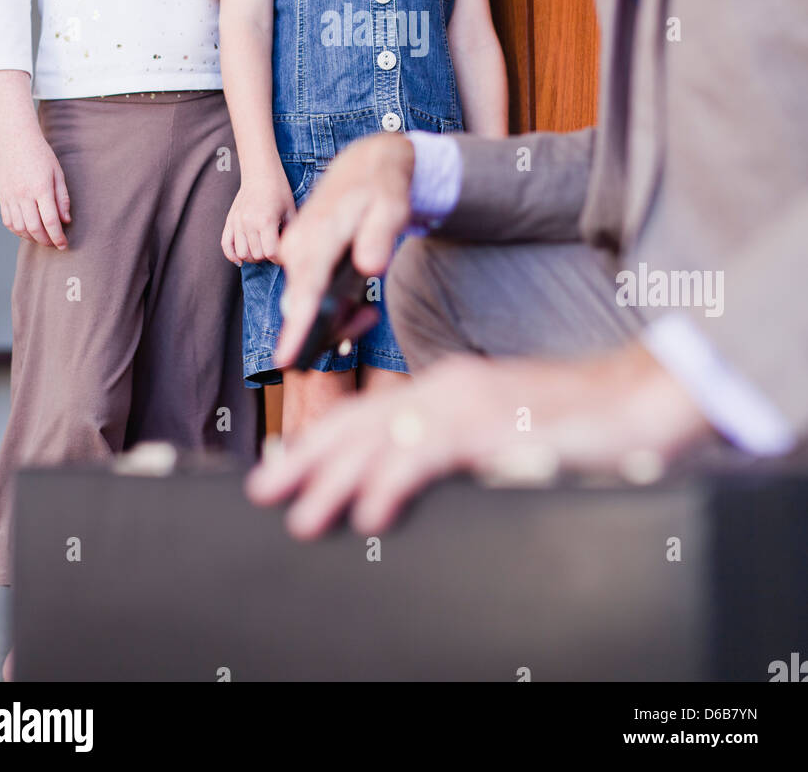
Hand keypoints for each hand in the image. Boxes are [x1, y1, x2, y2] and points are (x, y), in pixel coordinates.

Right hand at [0, 130, 70, 248]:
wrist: (16, 140)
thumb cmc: (41, 155)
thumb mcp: (58, 173)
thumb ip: (62, 198)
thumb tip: (66, 221)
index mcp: (41, 188)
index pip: (50, 220)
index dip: (58, 237)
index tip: (64, 245)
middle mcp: (24, 194)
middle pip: (34, 228)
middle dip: (46, 241)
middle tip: (55, 244)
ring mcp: (10, 196)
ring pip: (19, 228)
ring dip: (32, 238)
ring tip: (42, 238)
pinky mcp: (2, 197)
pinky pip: (8, 221)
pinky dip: (17, 231)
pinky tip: (27, 231)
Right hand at [222, 165, 297, 264]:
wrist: (260, 173)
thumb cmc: (279, 190)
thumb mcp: (291, 210)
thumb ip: (290, 232)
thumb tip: (291, 251)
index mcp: (266, 221)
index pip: (271, 253)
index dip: (280, 258)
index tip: (284, 256)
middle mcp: (249, 223)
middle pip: (256, 255)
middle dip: (267, 258)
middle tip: (274, 250)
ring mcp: (237, 222)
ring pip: (242, 253)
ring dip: (252, 257)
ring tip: (261, 251)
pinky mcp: (230, 220)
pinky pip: (225, 244)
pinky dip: (232, 255)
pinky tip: (240, 260)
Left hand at [246, 342, 712, 537]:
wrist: (640, 403)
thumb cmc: (575, 425)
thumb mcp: (498, 437)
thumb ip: (452, 452)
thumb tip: (404, 486)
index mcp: (447, 388)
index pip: (368, 415)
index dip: (319, 443)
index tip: (281, 470)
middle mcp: (450, 387)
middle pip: (362, 423)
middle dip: (309, 460)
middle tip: (265, 494)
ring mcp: (472, 403)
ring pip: (385, 440)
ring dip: (337, 480)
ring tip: (301, 517)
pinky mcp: (498, 427)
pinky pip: (434, 456)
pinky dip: (396, 484)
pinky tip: (370, 517)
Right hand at [272, 134, 415, 368]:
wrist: (366, 167)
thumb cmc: (381, 187)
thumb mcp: (392, 205)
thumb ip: (381, 235)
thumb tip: (369, 268)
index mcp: (319, 234)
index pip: (307, 287)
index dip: (298, 326)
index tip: (287, 359)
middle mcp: (299, 247)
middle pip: (304, 306)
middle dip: (334, 327)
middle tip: (371, 317)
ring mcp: (297, 255)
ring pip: (306, 305)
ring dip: (337, 320)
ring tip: (370, 311)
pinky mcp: (302, 261)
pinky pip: (311, 297)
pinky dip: (334, 309)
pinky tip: (361, 304)